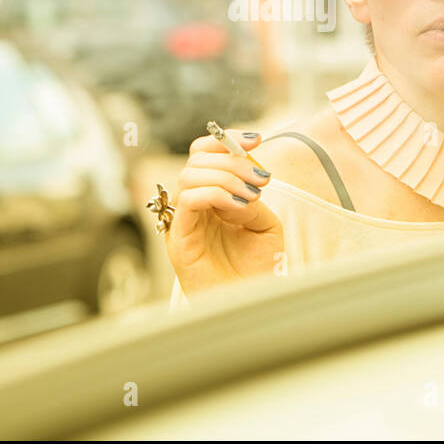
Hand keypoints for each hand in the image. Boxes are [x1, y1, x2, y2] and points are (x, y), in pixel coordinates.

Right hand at [163, 129, 282, 295]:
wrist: (249, 304)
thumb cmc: (256, 267)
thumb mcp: (264, 223)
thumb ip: (251, 195)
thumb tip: (241, 180)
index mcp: (210, 196)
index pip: (204, 154)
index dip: (224, 141)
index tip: (256, 139)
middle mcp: (193, 206)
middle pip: (197, 160)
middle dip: (232, 160)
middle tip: (261, 177)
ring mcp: (183, 222)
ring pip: (189, 175)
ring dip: (225, 176)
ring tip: (253, 194)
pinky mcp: (179, 239)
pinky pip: (187, 200)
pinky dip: (214, 194)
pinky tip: (239, 204)